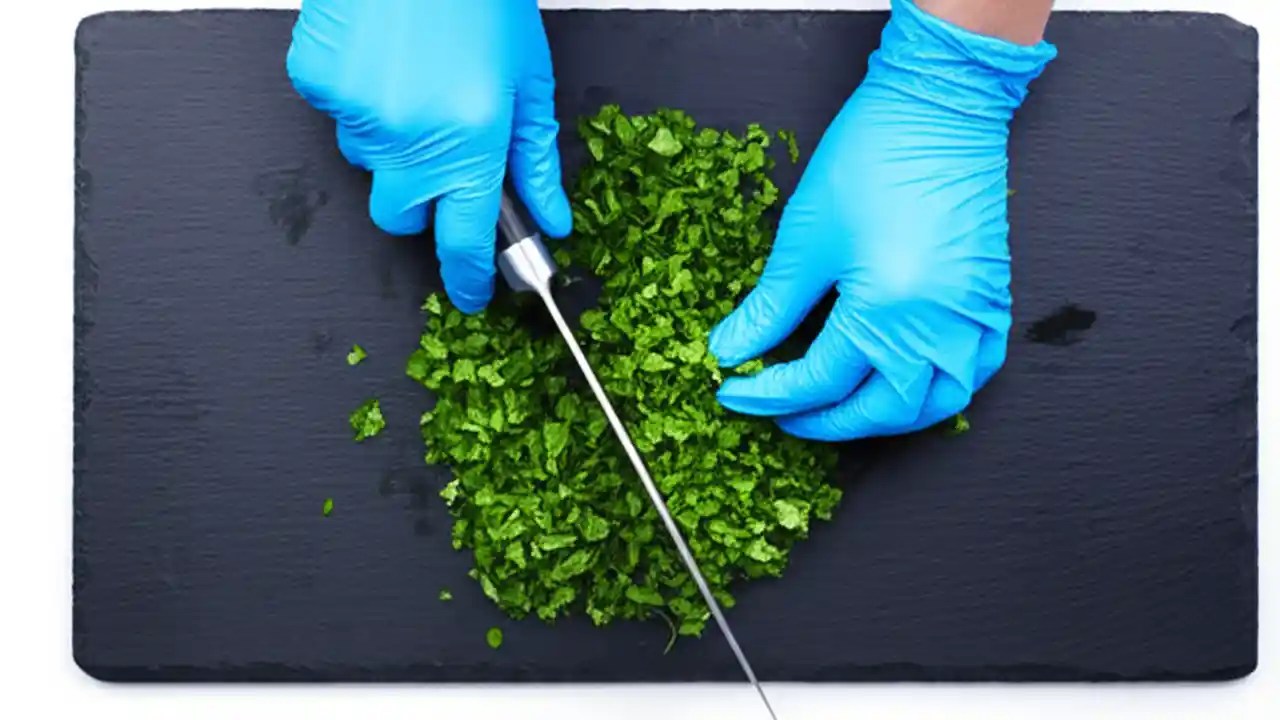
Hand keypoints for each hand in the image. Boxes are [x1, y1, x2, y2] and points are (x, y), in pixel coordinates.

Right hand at [286, 0, 571, 312]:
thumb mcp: (530, 80)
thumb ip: (537, 158)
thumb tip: (552, 216)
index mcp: (470, 143)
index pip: (464, 240)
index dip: (468, 278)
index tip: (472, 294)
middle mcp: (409, 140)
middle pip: (400, 218)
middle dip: (420, 204)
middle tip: (441, 157)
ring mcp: (357, 114)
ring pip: (367, 162)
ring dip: (391, 143)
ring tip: (416, 81)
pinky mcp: (318, 83)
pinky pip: (338, 114)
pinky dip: (359, 98)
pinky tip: (384, 59)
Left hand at [708, 0, 1056, 441]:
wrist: (939, 107)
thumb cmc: (873, 159)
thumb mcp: (805, 240)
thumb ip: (768, 309)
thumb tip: (732, 351)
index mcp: (889, 313)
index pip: (820, 382)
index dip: (770, 395)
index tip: (734, 393)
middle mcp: (941, 328)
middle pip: (882, 409)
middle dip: (827, 421)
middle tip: (783, 413)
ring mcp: (975, 317)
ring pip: (937, 403)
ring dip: (887, 416)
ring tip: (842, 410)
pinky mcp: (992, 298)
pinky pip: (976, 370)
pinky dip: (940, 391)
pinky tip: (909, 383)